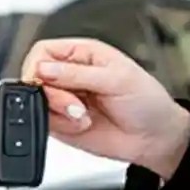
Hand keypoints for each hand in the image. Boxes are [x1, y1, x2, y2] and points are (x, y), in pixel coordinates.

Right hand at [21, 37, 189, 179]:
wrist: (155, 138)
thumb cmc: (147, 101)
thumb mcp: (117, 79)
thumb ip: (78, 74)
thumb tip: (43, 69)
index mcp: (82, 54)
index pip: (43, 51)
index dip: (38, 65)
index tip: (48, 80)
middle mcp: (69, 76)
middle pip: (35, 79)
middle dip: (53, 95)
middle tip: (75, 105)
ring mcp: (64, 101)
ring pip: (37, 103)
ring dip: (59, 113)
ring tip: (84, 117)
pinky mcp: (63, 124)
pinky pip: (46, 124)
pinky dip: (62, 127)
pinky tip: (83, 125)